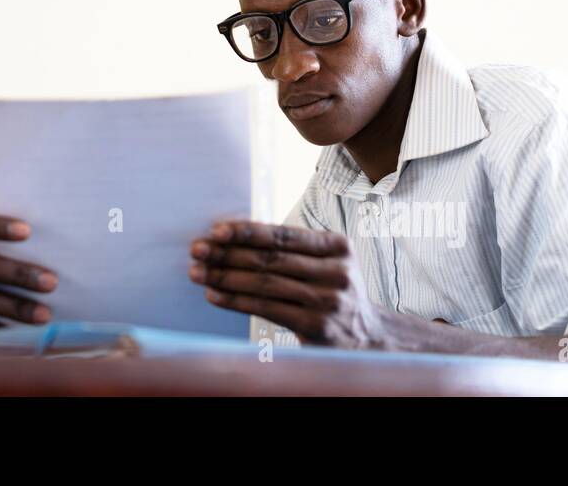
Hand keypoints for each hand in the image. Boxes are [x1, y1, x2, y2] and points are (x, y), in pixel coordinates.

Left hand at [189, 220, 385, 348]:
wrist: (370, 338)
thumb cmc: (334, 292)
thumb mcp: (326, 262)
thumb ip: (291, 249)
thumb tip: (233, 234)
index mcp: (337, 246)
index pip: (283, 235)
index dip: (247, 231)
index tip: (216, 230)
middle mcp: (336, 271)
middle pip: (271, 258)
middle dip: (228, 252)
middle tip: (197, 249)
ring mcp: (327, 300)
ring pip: (265, 283)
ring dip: (225, 277)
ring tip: (198, 272)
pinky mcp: (316, 327)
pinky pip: (267, 309)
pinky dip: (236, 301)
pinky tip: (214, 295)